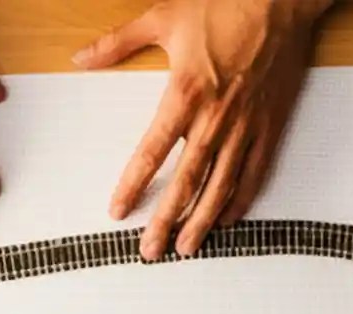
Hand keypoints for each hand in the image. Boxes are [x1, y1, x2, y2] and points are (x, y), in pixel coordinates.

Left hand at [72, 0, 331, 259]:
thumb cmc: (225, 2)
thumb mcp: (162, 16)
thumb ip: (117, 43)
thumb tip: (81, 58)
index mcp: (186, 93)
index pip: (152, 152)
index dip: (133, 185)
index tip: (118, 211)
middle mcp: (216, 118)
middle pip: (186, 181)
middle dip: (166, 220)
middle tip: (151, 250)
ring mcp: (247, 125)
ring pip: (222, 185)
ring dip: (203, 220)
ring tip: (187, 247)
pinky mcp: (271, 124)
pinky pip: (256, 172)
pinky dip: (241, 199)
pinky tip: (226, 220)